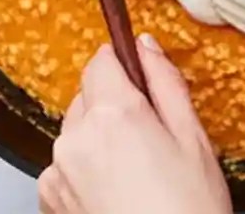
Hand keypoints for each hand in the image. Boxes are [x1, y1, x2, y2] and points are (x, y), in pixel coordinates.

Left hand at [40, 35, 232, 213]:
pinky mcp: (50, 195)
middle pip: (88, 96)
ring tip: (135, 175)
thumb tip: (147, 47)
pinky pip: (65, 163)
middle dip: (115, 108)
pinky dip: (84, 169)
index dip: (125, 68)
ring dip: (98, 140)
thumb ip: (166, 83)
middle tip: (151, 142)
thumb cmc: (187, 213)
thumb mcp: (194, 141)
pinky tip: (115, 192)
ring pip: (76, 131)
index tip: (141, 85)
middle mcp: (76, 136)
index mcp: (114, 114)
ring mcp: (58, 167)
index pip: (103, 60)